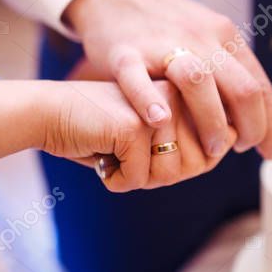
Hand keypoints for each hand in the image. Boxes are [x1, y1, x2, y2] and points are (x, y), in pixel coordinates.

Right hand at [38, 80, 236, 191]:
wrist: (49, 111)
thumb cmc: (99, 129)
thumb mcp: (154, 136)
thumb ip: (192, 143)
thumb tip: (223, 150)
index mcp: (190, 92)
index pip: (216, 149)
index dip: (181, 164)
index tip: (148, 148)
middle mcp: (180, 94)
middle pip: (197, 166)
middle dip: (158, 173)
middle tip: (127, 151)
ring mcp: (160, 106)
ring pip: (169, 175)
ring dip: (136, 176)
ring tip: (113, 148)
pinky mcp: (136, 124)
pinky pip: (137, 179)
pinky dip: (113, 178)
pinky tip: (98, 151)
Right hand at [64, 0, 271, 160]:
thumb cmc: (165, 26)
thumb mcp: (206, 37)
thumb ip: (229, 71)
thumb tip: (257, 116)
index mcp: (224, 36)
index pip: (259, 85)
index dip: (270, 123)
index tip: (270, 151)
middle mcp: (200, 37)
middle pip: (240, 87)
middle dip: (249, 128)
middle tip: (237, 149)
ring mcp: (163, 43)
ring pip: (199, 82)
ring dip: (211, 122)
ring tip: (210, 149)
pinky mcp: (126, 51)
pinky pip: (139, 78)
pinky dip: (151, 101)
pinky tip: (159, 122)